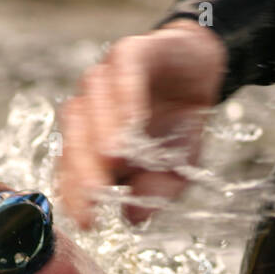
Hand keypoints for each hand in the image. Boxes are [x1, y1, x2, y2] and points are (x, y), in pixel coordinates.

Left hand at [57, 19, 226, 229]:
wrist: (202, 73)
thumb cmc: (178, 126)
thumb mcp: (173, 170)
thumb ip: (152, 192)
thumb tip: (132, 218)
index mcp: (89, 140)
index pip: (71, 168)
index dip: (76, 195)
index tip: (87, 221)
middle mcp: (89, 108)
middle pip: (75, 139)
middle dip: (83, 169)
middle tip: (95, 193)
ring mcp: (106, 78)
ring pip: (92, 104)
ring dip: (102, 132)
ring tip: (114, 160)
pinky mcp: (131, 52)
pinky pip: (123, 73)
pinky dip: (127, 97)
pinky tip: (135, 122)